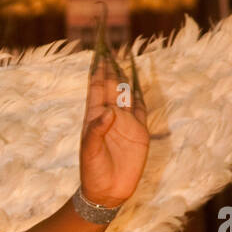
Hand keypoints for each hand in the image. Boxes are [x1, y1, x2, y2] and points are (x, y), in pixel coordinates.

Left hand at [79, 8, 148, 208]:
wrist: (107, 193)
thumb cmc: (92, 173)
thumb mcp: (90, 153)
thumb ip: (96, 132)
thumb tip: (106, 112)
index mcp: (93, 116)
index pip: (95, 85)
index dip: (97, 66)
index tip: (97, 46)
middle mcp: (109, 114)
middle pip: (111, 82)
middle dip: (111, 62)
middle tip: (110, 38)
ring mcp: (125, 121)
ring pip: (127, 90)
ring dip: (126, 72)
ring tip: (125, 51)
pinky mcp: (139, 131)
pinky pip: (141, 105)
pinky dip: (142, 91)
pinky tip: (141, 77)